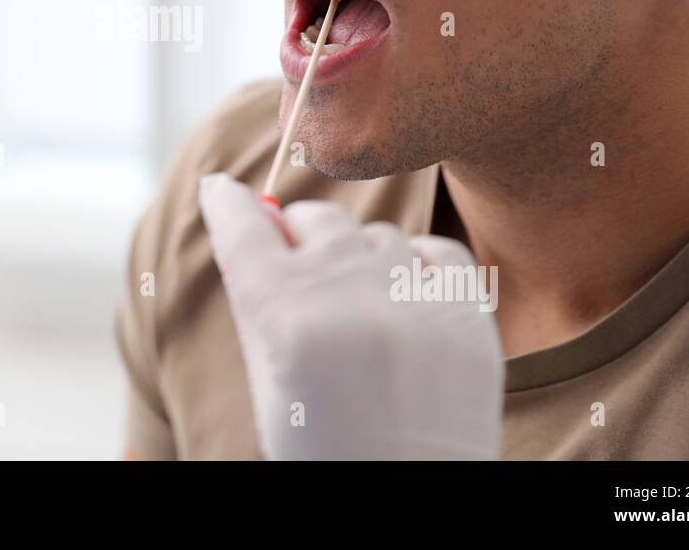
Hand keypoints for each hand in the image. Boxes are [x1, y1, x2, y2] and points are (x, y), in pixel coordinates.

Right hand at [199, 173, 502, 460]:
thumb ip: (256, 298)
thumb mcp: (270, 379)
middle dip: (299, 237)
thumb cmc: (325, 447)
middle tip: (302, 279)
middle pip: (313, 216)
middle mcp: (349, 296)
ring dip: (360, 260)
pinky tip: (405, 309)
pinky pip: (432, 250)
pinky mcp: (466, 311)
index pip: (244, 226)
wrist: (410, 496)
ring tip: (363, 318)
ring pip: (374, 234)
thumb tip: (250, 219)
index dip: (227, 203)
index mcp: (285, 316)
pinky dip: (415, 270)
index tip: (222, 192)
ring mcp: (413, 300)